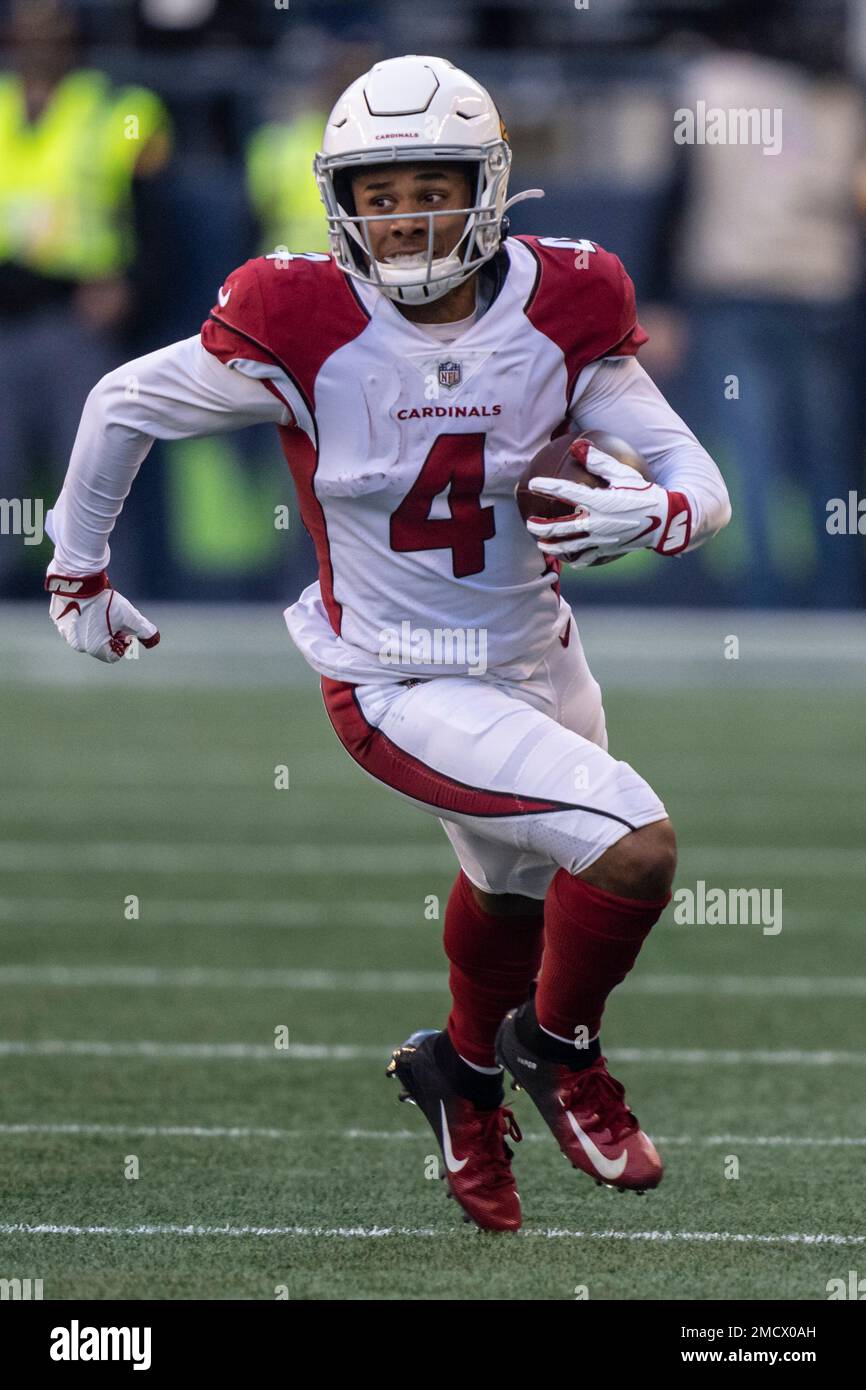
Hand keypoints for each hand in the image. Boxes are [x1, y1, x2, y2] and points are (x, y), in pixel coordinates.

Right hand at [46, 569, 159, 662]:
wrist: (79, 580)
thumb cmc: (105, 601)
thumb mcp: (129, 616)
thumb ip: (144, 631)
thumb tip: (154, 640)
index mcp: (94, 648)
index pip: (113, 656)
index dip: (123, 644)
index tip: (125, 630)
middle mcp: (76, 644)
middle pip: (99, 645)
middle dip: (110, 635)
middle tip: (115, 619)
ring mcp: (64, 631)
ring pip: (85, 634)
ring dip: (96, 627)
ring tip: (102, 610)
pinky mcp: (56, 619)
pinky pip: (72, 622)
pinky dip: (81, 617)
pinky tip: (88, 604)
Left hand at [525, 441, 692, 566]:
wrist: (666, 520)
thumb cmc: (646, 492)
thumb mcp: (624, 474)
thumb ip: (600, 461)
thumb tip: (580, 446)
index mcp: (598, 501)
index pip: (565, 491)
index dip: (547, 486)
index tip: (533, 483)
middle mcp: (596, 522)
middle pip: (560, 527)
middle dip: (541, 527)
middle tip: (529, 523)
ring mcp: (601, 539)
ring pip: (570, 546)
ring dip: (552, 547)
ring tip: (541, 545)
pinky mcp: (608, 550)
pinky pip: (588, 558)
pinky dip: (576, 560)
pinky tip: (569, 561)